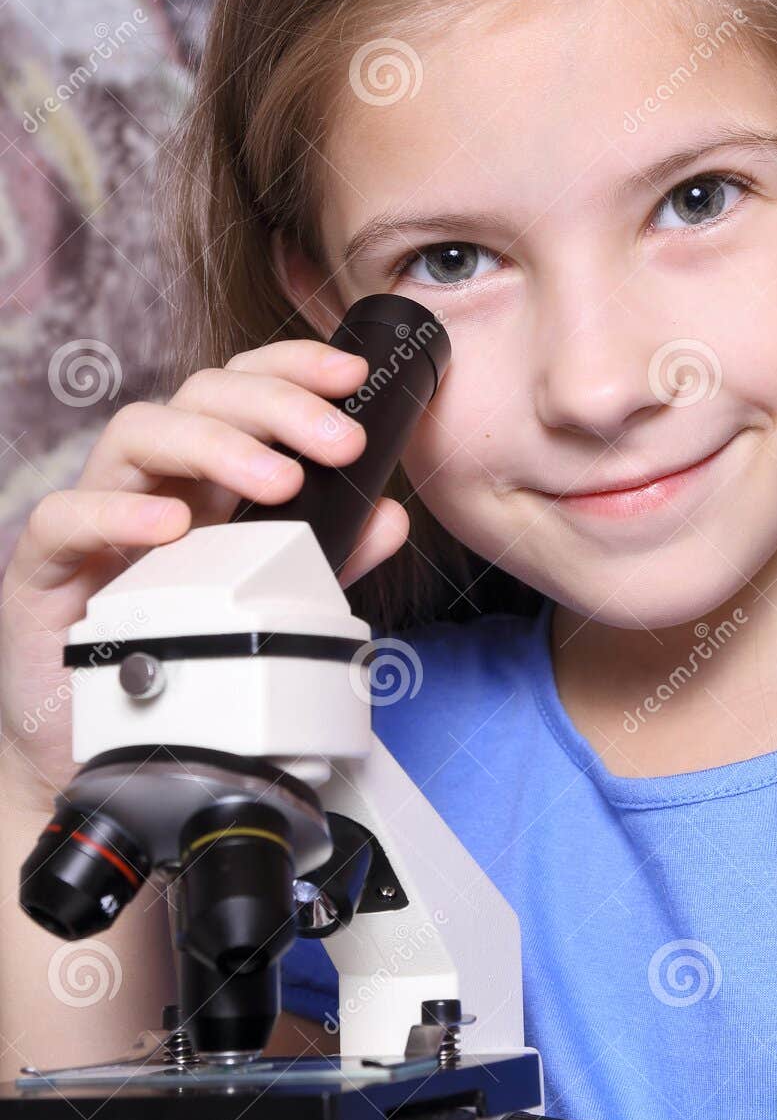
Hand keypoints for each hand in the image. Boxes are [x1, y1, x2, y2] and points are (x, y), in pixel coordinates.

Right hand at [0, 340, 409, 804]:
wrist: (95, 749)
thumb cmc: (177, 662)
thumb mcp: (271, 603)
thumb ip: (329, 558)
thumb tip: (389, 515)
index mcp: (202, 478)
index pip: (241, 389)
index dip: (292, 369)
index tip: (352, 378)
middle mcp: (149, 484)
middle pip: (199, 397)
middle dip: (277, 406)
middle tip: (341, 443)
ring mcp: (94, 520)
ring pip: (137, 435)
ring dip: (216, 446)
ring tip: (280, 481)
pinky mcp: (43, 570)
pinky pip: (64, 519)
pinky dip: (119, 513)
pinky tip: (172, 528)